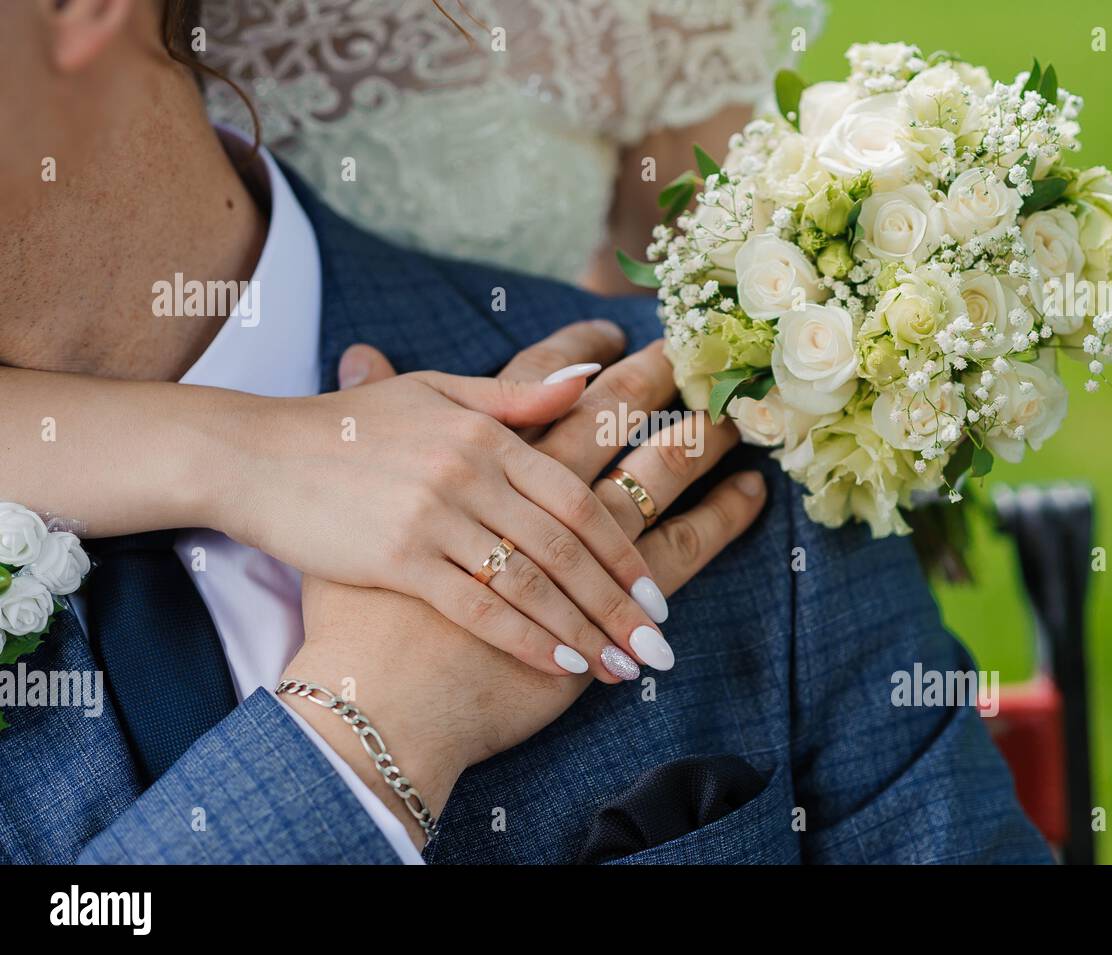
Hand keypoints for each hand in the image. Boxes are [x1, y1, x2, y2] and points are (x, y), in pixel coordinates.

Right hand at [211, 326, 670, 679]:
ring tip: (621, 666)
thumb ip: (515, 394)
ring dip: (582, 629)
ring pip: (529, 582)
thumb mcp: (434, 391)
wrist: (252, 455)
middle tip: (656, 641)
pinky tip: (559, 666)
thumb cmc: (346, 425)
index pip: (573, 495)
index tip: (653, 589)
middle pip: (564, 545)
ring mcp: (432, 516)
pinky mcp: (395, 558)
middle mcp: (468, 471)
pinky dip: (524, 639)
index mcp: (484, 432)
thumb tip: (588, 380)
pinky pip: (477, 607)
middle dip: (617, 600)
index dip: (619, 547)